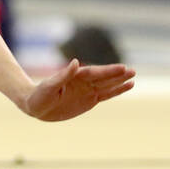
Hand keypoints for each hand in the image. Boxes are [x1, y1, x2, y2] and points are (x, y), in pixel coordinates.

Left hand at [20, 59, 135, 121]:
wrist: (36, 106)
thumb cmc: (40, 95)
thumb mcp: (49, 86)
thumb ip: (63, 75)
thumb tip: (75, 62)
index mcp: (75, 76)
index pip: (94, 73)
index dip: (108, 71)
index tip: (121, 68)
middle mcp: (84, 82)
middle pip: (103, 77)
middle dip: (117, 74)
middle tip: (132, 70)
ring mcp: (88, 90)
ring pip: (107, 85)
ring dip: (120, 81)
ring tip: (133, 76)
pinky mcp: (90, 100)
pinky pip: (106, 95)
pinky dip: (117, 91)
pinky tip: (128, 86)